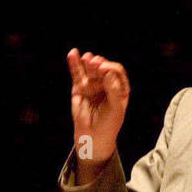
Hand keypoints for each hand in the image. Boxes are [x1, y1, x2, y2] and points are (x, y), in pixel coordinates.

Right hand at [67, 48, 130, 171]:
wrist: (93, 137)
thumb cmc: (109, 124)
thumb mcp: (116, 108)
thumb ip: (113, 90)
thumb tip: (107, 72)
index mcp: (119, 87)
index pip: (116, 72)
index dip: (110, 69)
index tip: (104, 70)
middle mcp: (106, 83)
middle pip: (102, 68)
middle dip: (99, 64)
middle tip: (95, 62)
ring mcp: (92, 85)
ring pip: (89, 70)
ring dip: (88, 62)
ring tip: (87, 57)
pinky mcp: (79, 88)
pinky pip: (77, 75)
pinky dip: (74, 64)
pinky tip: (72, 54)